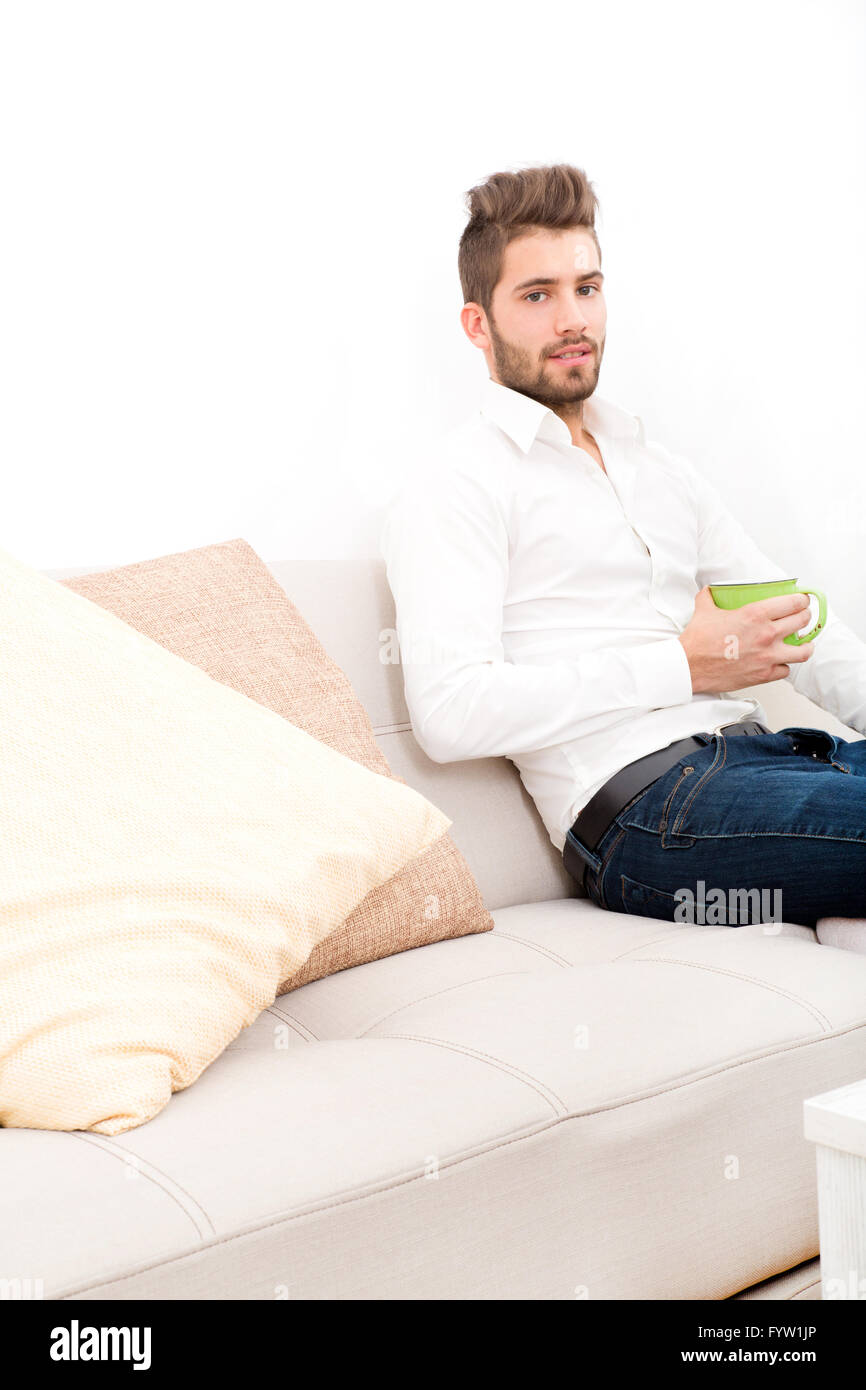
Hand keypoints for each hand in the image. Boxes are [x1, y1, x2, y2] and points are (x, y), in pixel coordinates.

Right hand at [678, 586, 815, 694]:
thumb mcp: (704, 609)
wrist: (690, 666)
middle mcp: (767, 634)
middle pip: (802, 621)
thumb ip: (711, 596)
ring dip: (805, 645)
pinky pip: (786, 670)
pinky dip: (784, 666)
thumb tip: (711, 590)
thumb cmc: (698, 641)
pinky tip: (779, 662)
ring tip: (802, 643)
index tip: (802, 600)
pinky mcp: (764, 674)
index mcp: (756, 614)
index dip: (802, 599)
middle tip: (801, 616)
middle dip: (804, 616)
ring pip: (804, 650)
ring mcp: (768, 656)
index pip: (794, 602)